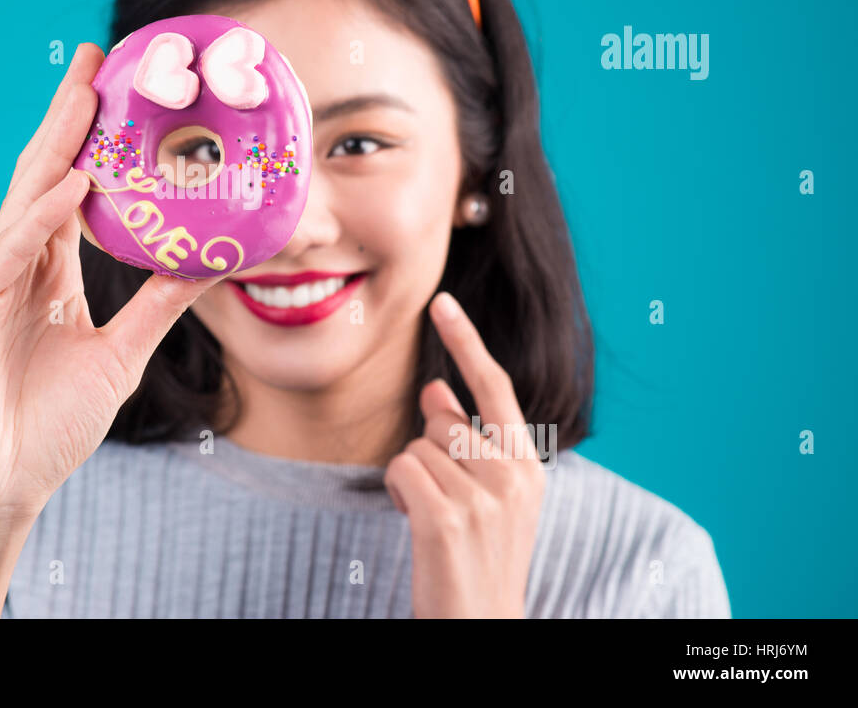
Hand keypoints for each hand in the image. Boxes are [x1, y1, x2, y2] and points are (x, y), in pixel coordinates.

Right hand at [0, 43, 219, 525]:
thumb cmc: (48, 427)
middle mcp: (13, 269)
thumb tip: (208, 261)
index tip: (116, 89)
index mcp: (45, 276)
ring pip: (24, 204)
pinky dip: (41, 219)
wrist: (0, 489)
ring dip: (56, 148)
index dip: (90, 141)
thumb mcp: (119, 355)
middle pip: (44, 179)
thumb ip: (158, 306)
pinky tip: (70, 185)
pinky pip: (9, 256)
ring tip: (84, 95)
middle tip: (93, 58)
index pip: (70, 192)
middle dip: (68, 119)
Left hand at [383, 291, 546, 617]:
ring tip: (433, 518)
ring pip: (416, 445)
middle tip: (442, 500)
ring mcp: (482, 497)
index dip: (466, 341)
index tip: (442, 302)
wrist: (481, 621)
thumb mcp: (486, 494)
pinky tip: (414, 522)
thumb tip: (435, 387)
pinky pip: (399, 469)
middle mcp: (512, 475)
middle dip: (427, 450)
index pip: (495, 387)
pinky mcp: (447, 518)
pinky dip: (395, 492)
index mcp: (528, 465)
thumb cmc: (477, 556)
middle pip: (441, 420)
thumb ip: (467, 439)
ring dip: (410, 477)